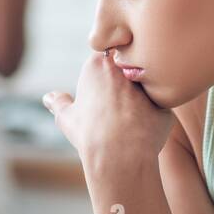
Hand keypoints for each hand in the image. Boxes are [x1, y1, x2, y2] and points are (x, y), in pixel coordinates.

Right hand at [42, 50, 174, 163]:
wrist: (118, 155)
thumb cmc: (89, 135)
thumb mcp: (67, 118)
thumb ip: (59, 103)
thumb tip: (49, 98)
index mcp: (97, 64)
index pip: (104, 58)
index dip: (105, 75)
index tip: (103, 93)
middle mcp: (124, 67)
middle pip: (128, 67)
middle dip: (126, 80)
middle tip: (118, 107)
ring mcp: (146, 82)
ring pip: (147, 84)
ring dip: (143, 96)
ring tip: (132, 120)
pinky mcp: (165, 101)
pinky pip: (161, 105)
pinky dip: (156, 116)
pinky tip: (145, 131)